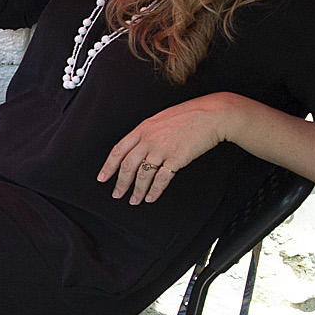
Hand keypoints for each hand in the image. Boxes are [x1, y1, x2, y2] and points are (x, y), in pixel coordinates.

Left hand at [97, 95, 247, 203]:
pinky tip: (151, 197)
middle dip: (120, 183)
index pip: (119, 150)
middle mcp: (149, 139)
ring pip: (143, 175)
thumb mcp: (161, 118)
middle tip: (117, 194)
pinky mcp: (177, 159)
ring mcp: (162, 150)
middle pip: (128, 166)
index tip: (102, 177)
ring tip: (134, 200)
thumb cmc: (190, 114)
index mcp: (143, 128)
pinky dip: (155, 190)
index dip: (109, 165)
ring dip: (137, 190)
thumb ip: (148, 132)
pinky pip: (162, 179)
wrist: (212, 115)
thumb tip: (139, 145)